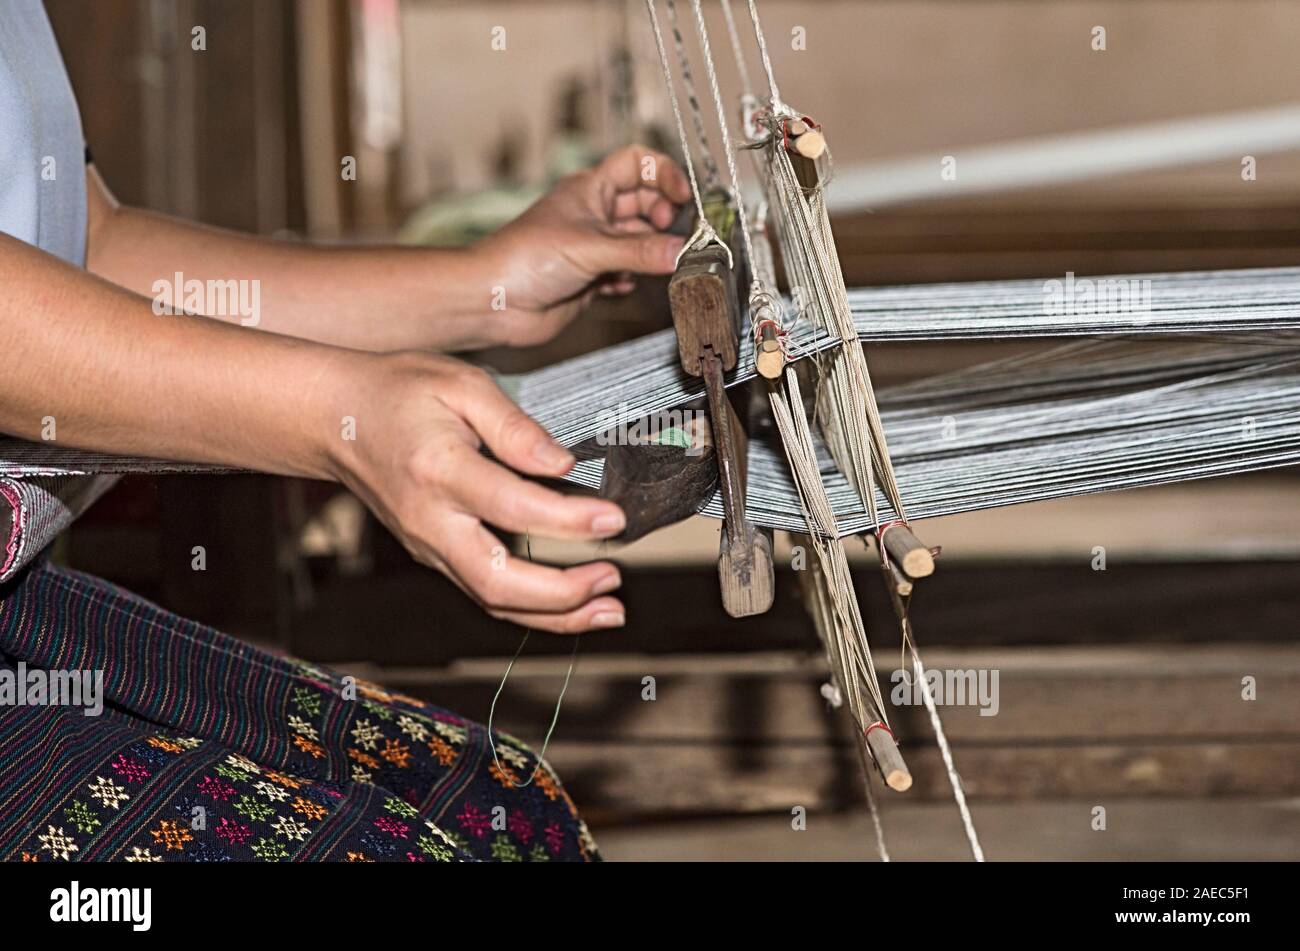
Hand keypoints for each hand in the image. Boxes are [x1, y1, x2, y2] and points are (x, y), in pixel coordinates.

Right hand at [329, 350, 627, 632]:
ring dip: (555, 614)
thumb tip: (562, 464)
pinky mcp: (433, 556)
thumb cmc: (398, 393)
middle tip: (613, 579)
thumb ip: (515, 426)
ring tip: (608, 608)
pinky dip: (531, 608)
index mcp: (440, 471)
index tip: (614, 518)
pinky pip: (484, 593)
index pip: (513, 508)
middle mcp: (430, 521)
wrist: (334, 419)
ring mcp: (428, 546)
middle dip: (563, 593)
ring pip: (492, 600)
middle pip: (498, 582)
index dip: (569, 521)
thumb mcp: (461, 384)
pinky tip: (571, 604)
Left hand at [474, 144, 691, 347]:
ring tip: (663, 264)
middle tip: (675, 236)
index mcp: (590, 190)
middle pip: (644, 204)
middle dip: (664, 218)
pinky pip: (625, 274)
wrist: (493, 301)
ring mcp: (593, 247)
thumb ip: (639, 251)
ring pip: (637, 242)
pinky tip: (625, 286)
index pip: (636, 164)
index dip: (663, 174)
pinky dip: (632, 280)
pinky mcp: (590, 279)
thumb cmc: (522, 259)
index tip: (683, 197)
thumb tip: (680, 252)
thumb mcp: (590, 248)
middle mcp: (593, 215)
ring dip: (652, 253)